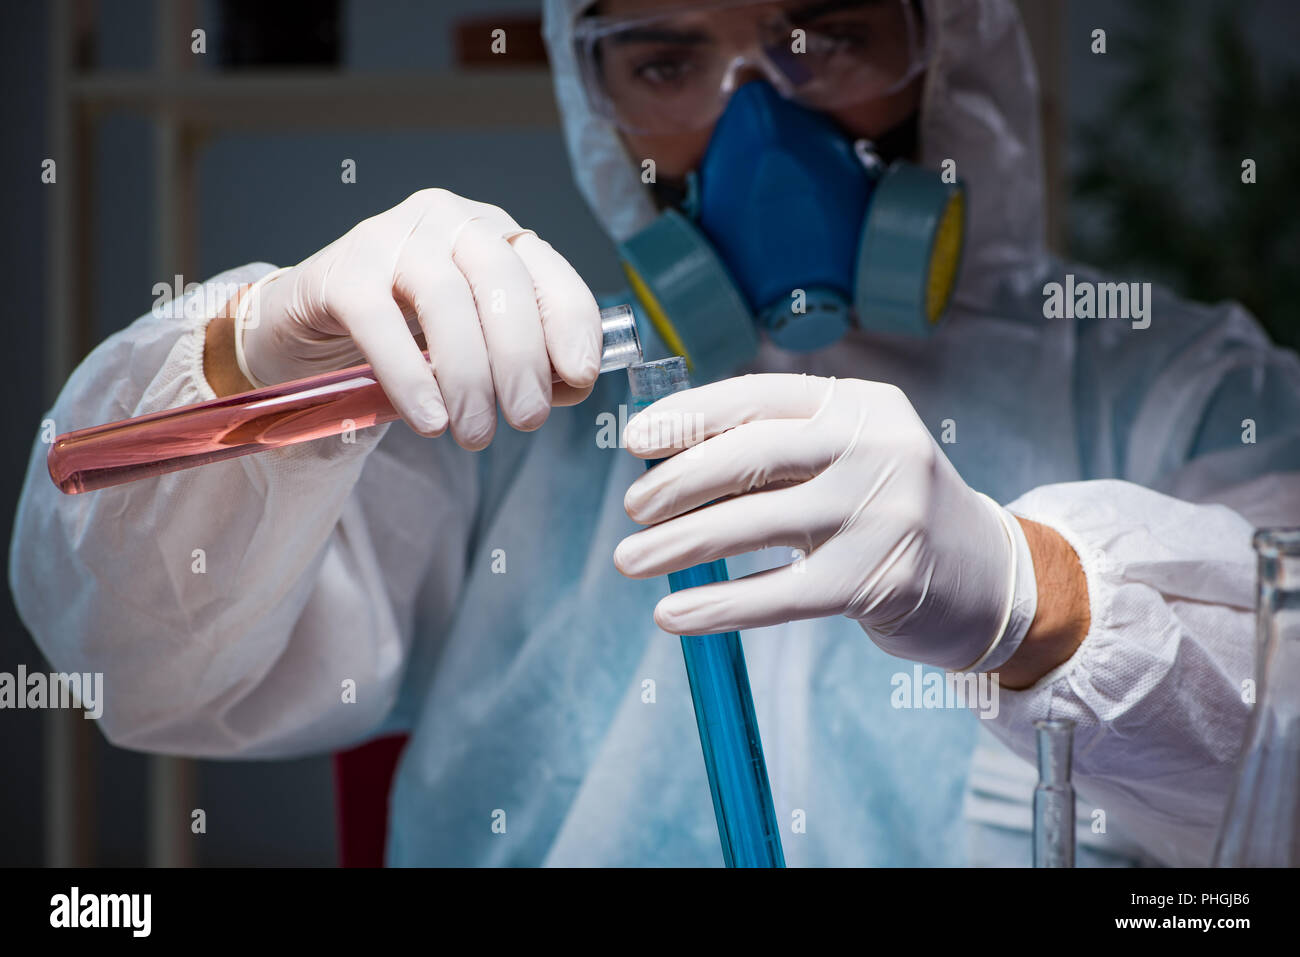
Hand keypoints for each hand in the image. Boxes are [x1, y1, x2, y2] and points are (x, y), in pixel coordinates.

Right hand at [238, 188, 601, 448]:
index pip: (549, 272)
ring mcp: (391, 238)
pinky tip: (429, 419)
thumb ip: (522, 357)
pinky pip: (379, 322)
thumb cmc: (406, 337)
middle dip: (521, 357)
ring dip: (469, 376)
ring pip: (445, 300)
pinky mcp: (340, 271)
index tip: (580, 378)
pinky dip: (410, 376)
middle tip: (528, 419)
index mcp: (494, 235)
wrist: (307, 332)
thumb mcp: (474, 343)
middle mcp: (448, 222)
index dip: (571, 324)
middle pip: (501, 281)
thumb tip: (569, 385)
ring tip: (476, 434)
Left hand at [614, 373, 1032, 671]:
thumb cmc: (888, 510)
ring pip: (753, 524)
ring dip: (677, 544)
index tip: (634, 440)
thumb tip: (665, 455)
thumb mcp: (849, 455)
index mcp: (859, 404)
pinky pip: (777, 594)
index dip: (687, 416)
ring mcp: (882, 513)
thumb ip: (776, 446)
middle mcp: (876, 446)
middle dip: (675, 483)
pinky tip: (673, 614)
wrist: (987, 576)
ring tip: (630, 560)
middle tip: (632, 510)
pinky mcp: (877, 579)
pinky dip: (717, 605)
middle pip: (749, 455)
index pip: (756, 396)